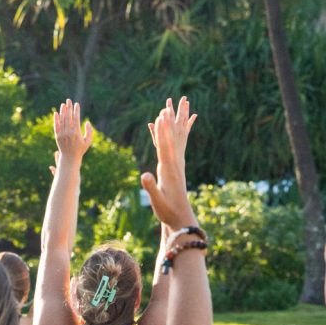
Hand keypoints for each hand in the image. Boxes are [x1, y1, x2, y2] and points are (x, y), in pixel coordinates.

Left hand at [53, 99, 93, 162]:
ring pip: (62, 120)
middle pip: (68, 117)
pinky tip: (56, 113)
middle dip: (69, 108)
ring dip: (62, 111)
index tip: (77, 104)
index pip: (76, 118)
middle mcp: (68, 132)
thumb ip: (89, 131)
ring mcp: (62, 134)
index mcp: (76, 133)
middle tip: (69, 100)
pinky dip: (56, 119)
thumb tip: (87, 122)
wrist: (70, 158)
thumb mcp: (88, 141)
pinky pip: (56, 126)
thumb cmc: (80, 149)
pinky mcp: (57, 136)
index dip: (76, 110)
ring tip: (63, 104)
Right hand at [141, 101, 193, 229]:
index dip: (162, 131)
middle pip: (172, 139)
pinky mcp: (174, 169)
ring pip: (175, 141)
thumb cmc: (167, 211)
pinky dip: (170, 138)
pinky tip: (168, 132)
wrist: (181, 218)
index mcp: (169, 169)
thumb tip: (144, 175)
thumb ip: (151, 188)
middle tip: (168, 106)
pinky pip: (172, 149)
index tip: (161, 116)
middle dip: (169, 123)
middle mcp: (175, 164)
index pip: (165, 146)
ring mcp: (176, 166)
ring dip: (173, 127)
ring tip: (173, 113)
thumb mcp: (157, 201)